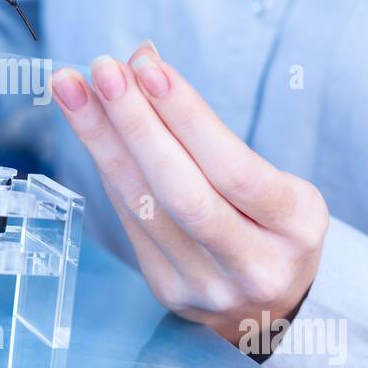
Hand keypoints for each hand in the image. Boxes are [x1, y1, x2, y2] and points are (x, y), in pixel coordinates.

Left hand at [49, 41, 328, 348]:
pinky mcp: (167, 290)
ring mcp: (207, 287)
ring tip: (71, 89)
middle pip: (182, 192)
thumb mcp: (274, 180)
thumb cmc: (270, 224)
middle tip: (102, 70)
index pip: (234, 169)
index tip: (147, 66)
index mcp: (296, 228)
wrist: (267, 303)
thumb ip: (210, 133)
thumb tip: (143, 64)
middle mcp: (255, 266)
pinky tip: (89, 128)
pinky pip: (129, 219)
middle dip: (135, 123)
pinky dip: (107, 167)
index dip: (186, 115)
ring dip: (102, 140)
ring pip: (144, 206)